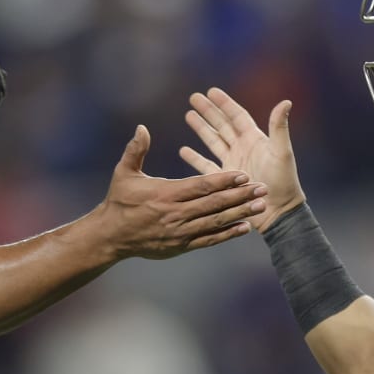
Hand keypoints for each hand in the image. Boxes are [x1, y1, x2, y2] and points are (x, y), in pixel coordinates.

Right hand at [92, 125, 266, 259]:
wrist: (111, 237)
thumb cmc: (118, 201)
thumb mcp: (123, 173)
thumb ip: (136, 150)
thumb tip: (142, 127)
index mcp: (166, 194)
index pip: (201, 186)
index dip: (223, 180)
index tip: (243, 174)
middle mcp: (176, 214)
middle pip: (214, 204)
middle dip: (240, 196)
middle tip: (262, 188)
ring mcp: (180, 232)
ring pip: (215, 222)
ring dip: (240, 214)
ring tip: (260, 206)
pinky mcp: (181, 246)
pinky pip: (209, 240)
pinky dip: (227, 234)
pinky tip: (245, 228)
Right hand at [181, 87, 306, 231]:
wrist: (278, 212)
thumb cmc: (284, 182)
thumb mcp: (281, 152)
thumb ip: (279, 127)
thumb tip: (286, 101)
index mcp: (254, 140)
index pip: (237, 116)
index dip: (224, 103)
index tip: (211, 91)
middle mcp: (242, 149)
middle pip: (222, 125)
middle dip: (208, 111)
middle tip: (193, 97)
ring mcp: (232, 164)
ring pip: (213, 141)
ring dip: (201, 129)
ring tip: (188, 115)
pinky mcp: (224, 181)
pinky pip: (206, 165)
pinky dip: (195, 158)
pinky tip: (184, 150)